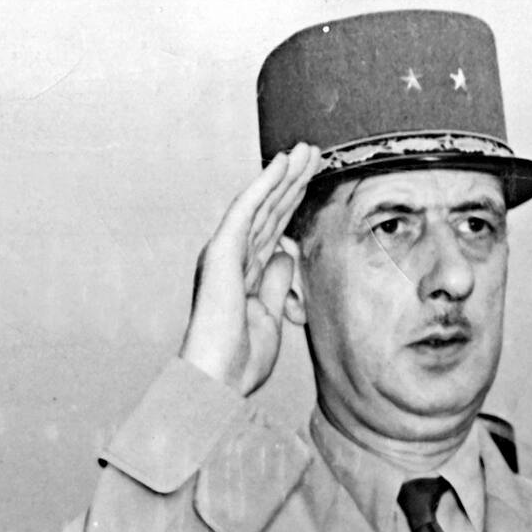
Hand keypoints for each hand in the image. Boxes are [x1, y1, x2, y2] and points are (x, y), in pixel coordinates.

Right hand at [178, 142, 321, 397]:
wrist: (217, 380)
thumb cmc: (239, 362)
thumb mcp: (271, 318)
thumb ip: (277, 284)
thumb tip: (285, 254)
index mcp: (243, 276)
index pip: (273, 232)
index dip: (293, 205)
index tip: (312, 182)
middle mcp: (232, 260)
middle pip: (269, 213)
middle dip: (292, 184)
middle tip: (314, 155)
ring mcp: (225, 254)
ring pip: (260, 205)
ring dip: (283, 175)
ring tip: (306, 151)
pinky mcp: (221, 252)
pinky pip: (245, 210)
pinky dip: (264, 185)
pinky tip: (281, 163)